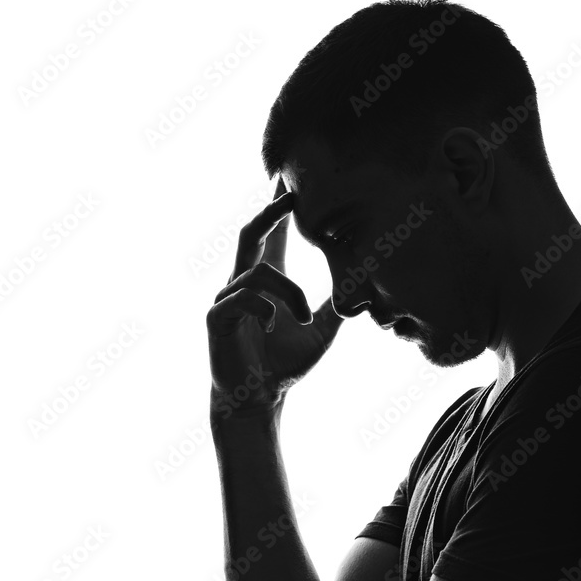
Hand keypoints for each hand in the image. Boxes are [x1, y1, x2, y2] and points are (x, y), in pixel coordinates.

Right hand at [206, 176, 343, 417]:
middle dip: (269, 211)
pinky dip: (266, 309)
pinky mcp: (217, 319)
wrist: (260, 400)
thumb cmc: (285, 365)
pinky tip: (272, 328)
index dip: (278, 207)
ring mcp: (227, 299)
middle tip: (290, 193)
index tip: (289, 180)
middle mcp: (242, 283)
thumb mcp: (322, 331)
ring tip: (305, 319)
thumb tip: (363, 285)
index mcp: (265, 281)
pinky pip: (242, 297)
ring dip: (290, 293)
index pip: (271, 235)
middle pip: (250, 233)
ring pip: (259, 273)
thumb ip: (335, 304)